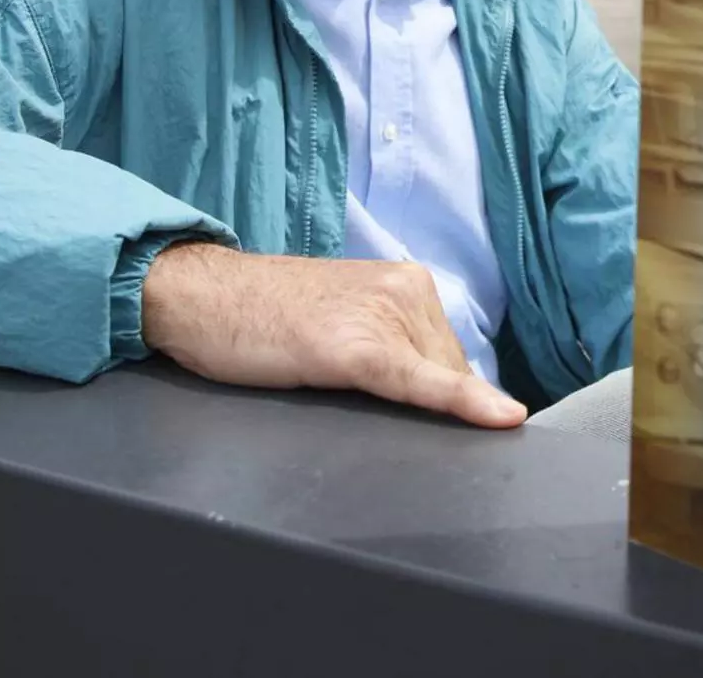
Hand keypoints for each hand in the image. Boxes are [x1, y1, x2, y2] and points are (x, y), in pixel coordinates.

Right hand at [141, 243, 527, 428]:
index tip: (481, 422)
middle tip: (372, 409)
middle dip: (437, 403)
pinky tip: (501, 417)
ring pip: (440, 381)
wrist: (202, 296)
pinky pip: (423, 383)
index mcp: (405, 280)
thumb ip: (388, 339)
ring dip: (433, 411)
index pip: (449, 352)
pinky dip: (463, 402)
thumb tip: (436, 387)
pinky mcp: (360, 349)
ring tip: (351, 398)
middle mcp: (407, 289)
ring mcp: (385, 317)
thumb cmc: (261, 314)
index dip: (453, 394)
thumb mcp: (340, 318)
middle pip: (449, 369)